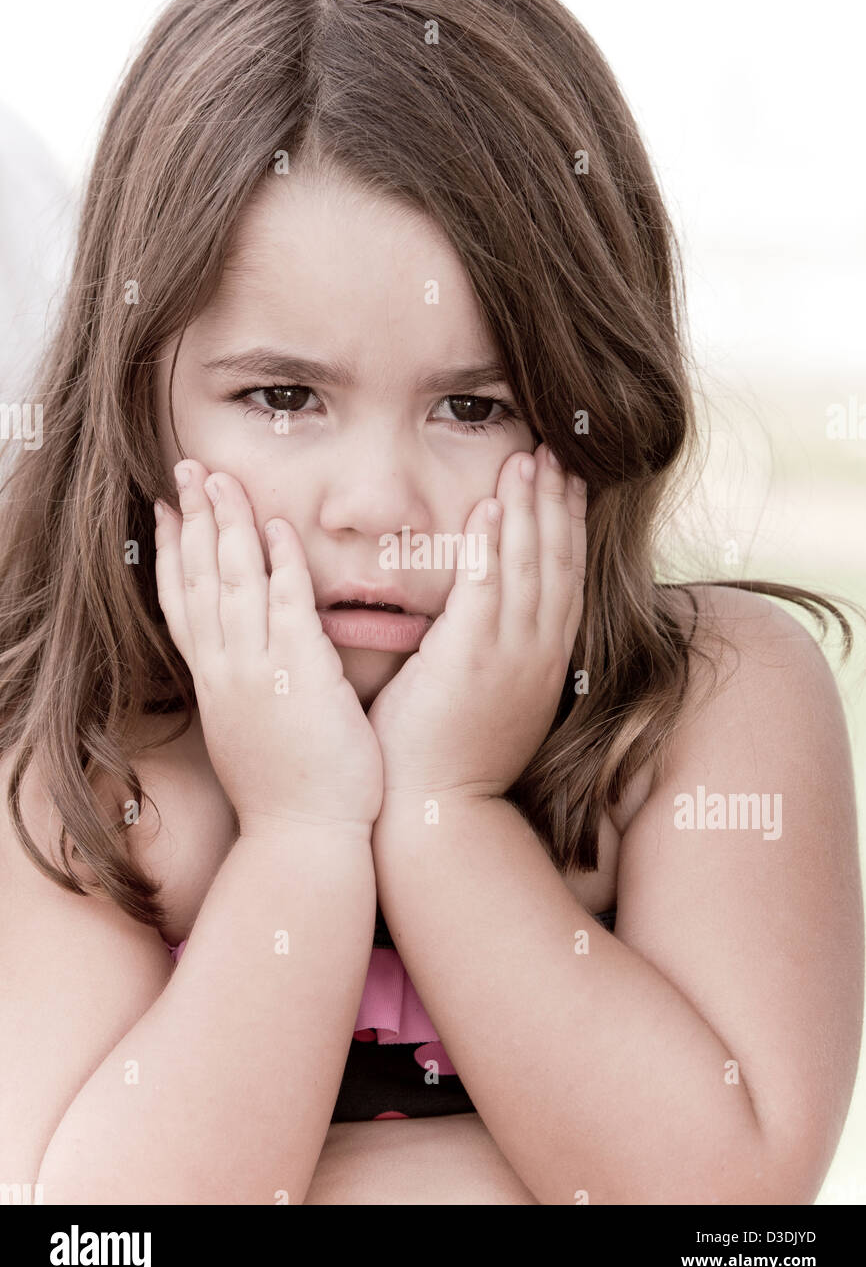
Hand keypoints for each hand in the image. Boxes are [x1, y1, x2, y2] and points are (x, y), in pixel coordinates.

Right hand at [153, 460, 383, 832]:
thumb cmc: (288, 792)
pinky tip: (275, 525)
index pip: (182, 603)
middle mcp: (225, 669)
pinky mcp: (300, 671)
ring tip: (221, 477)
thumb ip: (247, 689)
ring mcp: (258, 668)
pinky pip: (287, 602)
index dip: (173, 552)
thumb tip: (250, 667)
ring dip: (228, 523)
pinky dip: (279, 561)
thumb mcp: (249, 731)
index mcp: (213, 682)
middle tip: (188, 468)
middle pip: (200, 577)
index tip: (167, 511)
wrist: (303, 837)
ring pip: (234, 580)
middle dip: (193, 517)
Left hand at [365, 443, 586, 799]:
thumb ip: (491, 654)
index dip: (568, 525)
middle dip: (558, 501)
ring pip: (530, 568)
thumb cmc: (445, 760)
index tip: (568, 482)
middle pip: (558, 563)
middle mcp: (538, 656)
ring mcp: (510, 660)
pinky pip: (487, 591)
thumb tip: (482, 622)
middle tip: (558, 450)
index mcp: (543, 664)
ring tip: (528, 458)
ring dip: (529, 508)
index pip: (565, 579)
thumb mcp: (485, 699)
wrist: (435, 817)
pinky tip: (491, 506)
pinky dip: (493, 547)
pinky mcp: (471, 663)